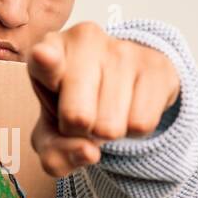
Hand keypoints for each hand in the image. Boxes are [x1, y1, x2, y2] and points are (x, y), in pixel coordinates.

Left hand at [26, 22, 180, 177]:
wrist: (124, 83)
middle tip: (84, 115)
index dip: (45, 61)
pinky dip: (134, 129)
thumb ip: (54, 155)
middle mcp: (84, 42)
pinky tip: (129, 107)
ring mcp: (122, 49)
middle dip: (81, 132)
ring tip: (107, 108)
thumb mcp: (52, 135)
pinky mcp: (154, 64)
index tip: (43, 56)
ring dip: (109, 132)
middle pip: (78, 118)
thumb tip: (89, 152)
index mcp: (47, 53)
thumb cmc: (76, 105)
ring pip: (111, 126)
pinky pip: (141, 124)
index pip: (44, 60)